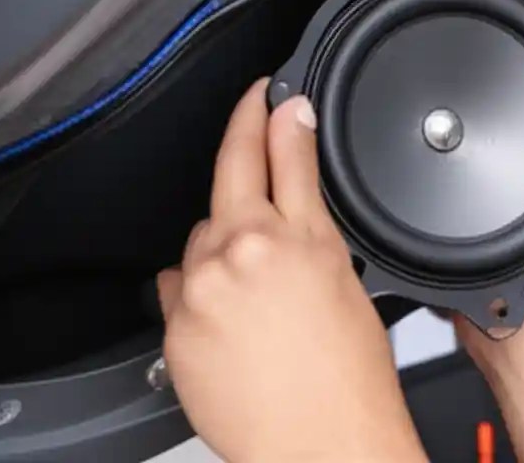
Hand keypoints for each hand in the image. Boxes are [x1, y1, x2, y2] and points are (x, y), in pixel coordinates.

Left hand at [157, 80, 424, 462]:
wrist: (319, 446)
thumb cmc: (348, 381)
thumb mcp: (343, 277)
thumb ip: (311, 213)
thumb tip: (296, 170)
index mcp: (295, 236)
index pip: (279, 148)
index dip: (272, 110)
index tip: (269, 96)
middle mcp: (241, 251)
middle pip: (230, 168)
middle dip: (241, 135)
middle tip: (248, 115)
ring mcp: (202, 288)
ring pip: (200, 236)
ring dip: (220, 241)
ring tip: (254, 284)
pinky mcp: (175, 327)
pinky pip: (178, 285)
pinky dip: (198, 290)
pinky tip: (230, 317)